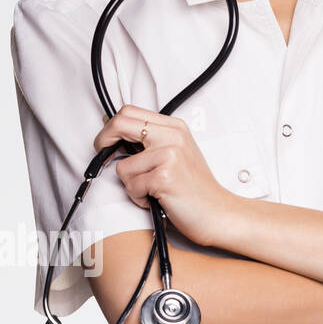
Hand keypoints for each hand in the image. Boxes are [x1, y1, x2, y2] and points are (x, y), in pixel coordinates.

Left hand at [94, 106, 237, 247]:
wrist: (216, 211)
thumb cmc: (194, 188)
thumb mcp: (176, 155)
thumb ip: (151, 143)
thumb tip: (114, 138)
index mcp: (175, 127)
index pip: (130, 112)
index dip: (110, 128)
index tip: (106, 143)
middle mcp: (173, 136)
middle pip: (120, 123)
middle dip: (104, 142)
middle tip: (106, 157)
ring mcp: (170, 154)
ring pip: (122, 166)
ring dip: (131, 184)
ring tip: (151, 189)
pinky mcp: (164, 175)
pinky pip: (131, 186)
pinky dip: (139, 198)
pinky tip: (157, 198)